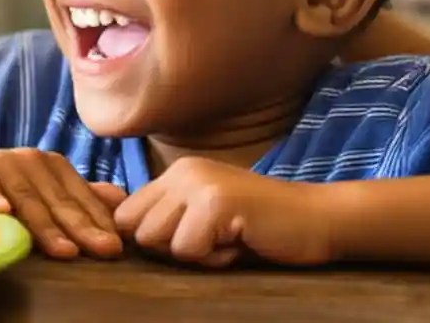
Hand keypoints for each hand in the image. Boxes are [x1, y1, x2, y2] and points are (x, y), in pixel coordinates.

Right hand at [0, 147, 127, 258]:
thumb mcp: (38, 191)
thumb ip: (75, 196)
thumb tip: (121, 200)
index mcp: (50, 165)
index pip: (78, 196)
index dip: (97, 221)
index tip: (117, 246)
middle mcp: (27, 159)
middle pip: (56, 200)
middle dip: (81, 227)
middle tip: (102, 250)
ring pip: (24, 197)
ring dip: (44, 223)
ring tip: (64, 249)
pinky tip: (1, 211)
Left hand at [113, 157, 335, 267]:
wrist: (320, 220)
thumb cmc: (261, 229)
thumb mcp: (204, 220)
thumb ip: (164, 220)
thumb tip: (109, 222)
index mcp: (175, 174)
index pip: (125, 215)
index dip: (153, 241)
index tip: (193, 241)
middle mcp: (182, 171)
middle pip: (135, 229)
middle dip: (170, 248)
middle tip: (214, 241)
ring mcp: (198, 183)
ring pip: (156, 239)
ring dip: (193, 254)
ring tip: (228, 240)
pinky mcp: (216, 202)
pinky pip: (187, 249)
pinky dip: (214, 259)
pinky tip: (240, 242)